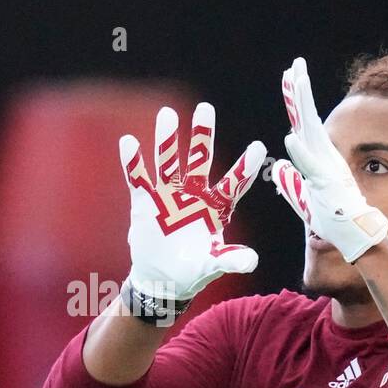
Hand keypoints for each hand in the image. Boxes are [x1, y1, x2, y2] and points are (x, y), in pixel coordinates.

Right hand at [120, 102, 263, 310]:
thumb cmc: (193, 270)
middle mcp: (194, 194)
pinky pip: (139, 178)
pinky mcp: (146, 201)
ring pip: (169, 161)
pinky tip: (129, 142)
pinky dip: (133, 162)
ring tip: (167, 114)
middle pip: (200, 159)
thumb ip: (230, 259)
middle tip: (205, 109)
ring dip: (167, 140)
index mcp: (217, 206)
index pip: (234, 182)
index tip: (259, 147)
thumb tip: (251, 261)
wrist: (163, 278)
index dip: (244, 167)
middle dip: (202, 135)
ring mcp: (169, 194)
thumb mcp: (213, 265)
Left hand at [270, 56, 387, 262]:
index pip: (303, 123)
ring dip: (301, 108)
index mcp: (318, 158)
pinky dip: (302, 154)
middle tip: (294, 64)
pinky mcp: (327, 185)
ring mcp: (326, 168)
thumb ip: (290, 183)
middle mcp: (324, 158)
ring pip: (310, 133)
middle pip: (307, 119)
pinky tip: (290, 137)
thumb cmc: (333, 221)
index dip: (296, 100)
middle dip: (300, 91)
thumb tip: (276, 166)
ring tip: (293, 83)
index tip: (290, 76)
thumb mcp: (304, 200)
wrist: (355, 238)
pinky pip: (311, 168)